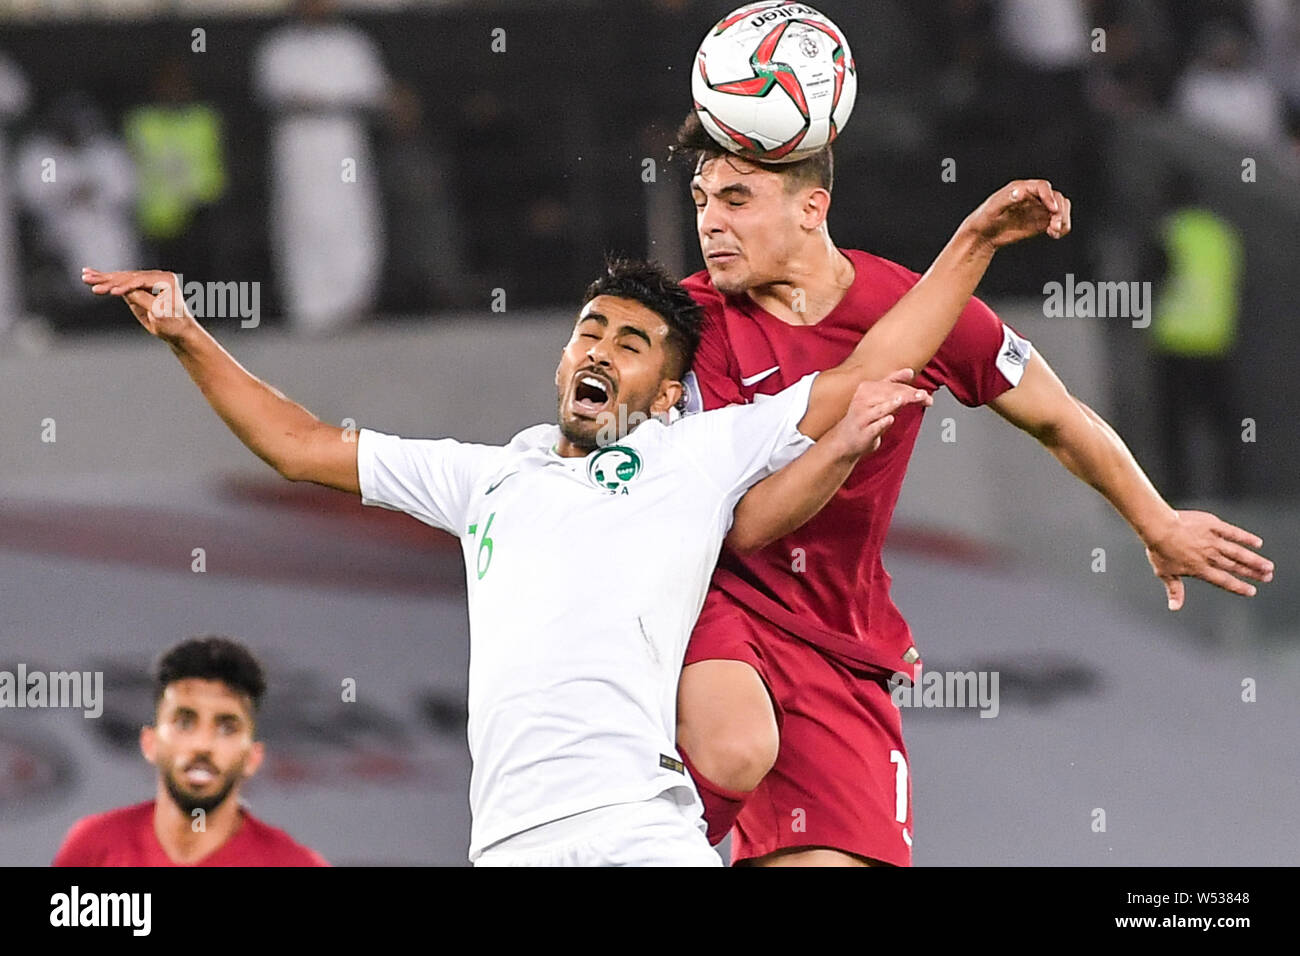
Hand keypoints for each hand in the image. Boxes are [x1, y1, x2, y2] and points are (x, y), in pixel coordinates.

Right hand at [82, 268, 194, 341]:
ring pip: (121, 278)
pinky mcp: (137, 287)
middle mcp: (156, 276)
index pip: (141, 281)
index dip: (125, 286)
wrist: (178, 331)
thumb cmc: (173, 325)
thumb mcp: (160, 315)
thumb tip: (128, 292)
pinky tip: (90, 274)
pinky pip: (119, 282)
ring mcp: (146, 281)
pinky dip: (105, 280)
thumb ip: (145, 301)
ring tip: (85, 276)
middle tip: (89, 280)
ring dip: (102, 278)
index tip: (112, 292)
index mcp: (166, 280)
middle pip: (128, 277)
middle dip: (108, 280)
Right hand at [824, 369, 932, 460]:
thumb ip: (893, 385)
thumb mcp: (877, 398)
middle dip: (907, 395)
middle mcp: (863, 400)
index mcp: (867, 389)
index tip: (924, 394)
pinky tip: (889, 419)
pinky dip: (881, 423)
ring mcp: (862, 416)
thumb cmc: (864, 418)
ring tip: (902, 400)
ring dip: (891, 405)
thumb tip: (910, 371)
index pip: (891, 385)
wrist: (845, 440)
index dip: (909, 388)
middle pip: (888, 395)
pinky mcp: (862, 432)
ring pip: (879, 409)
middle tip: (923, 396)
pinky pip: (873, 427)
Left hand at [963, 179, 1071, 249]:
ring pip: (1061, 208)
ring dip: (1063, 219)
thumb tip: (1020, 192)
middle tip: (1054, 226)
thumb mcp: (992, 208)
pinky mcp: (1041, 221)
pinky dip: (1061, 227)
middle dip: (1059, 211)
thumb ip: (1007, 199)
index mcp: (1021, 188)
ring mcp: (1038, 209)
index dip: (1049, 196)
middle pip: (1056, 197)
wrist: (983, 235)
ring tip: (1054, 232)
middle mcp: (1033, 196)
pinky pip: (1058, 221)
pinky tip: (1054, 235)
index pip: (1042, 187)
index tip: (1053, 209)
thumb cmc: (984, 219)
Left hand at [1143, 510, 1274, 609]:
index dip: (1238, 587)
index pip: (1224, 581)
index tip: (1251, 591)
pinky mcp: (1213, 525)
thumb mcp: (1165, 573)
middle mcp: (1210, 556)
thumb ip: (1174, 590)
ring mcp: (1213, 541)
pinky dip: (1245, 538)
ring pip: (1238, 552)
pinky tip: (1257, 542)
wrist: (1159, 527)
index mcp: (1200, 569)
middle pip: (1235, 567)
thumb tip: (1174, 607)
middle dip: (1252, 573)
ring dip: (1254, 560)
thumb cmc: (1160, 549)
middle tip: (1267, 577)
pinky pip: (1233, 532)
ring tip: (1267, 566)